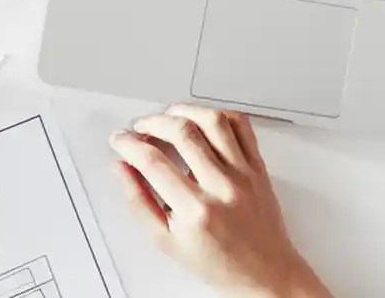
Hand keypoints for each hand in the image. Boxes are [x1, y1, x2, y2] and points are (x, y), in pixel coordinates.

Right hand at [110, 105, 330, 297]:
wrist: (264, 273)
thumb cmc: (218, 262)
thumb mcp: (166, 242)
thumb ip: (139, 202)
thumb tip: (122, 168)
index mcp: (196, 212)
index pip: (153, 162)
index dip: (129, 144)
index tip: (120, 140)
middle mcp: (223, 188)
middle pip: (182, 133)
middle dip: (152, 122)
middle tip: (140, 127)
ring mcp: (244, 174)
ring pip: (213, 121)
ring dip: (184, 110)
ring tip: (168, 116)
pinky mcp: (258, 167)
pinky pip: (242, 126)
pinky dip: (219, 114)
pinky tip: (203, 120)